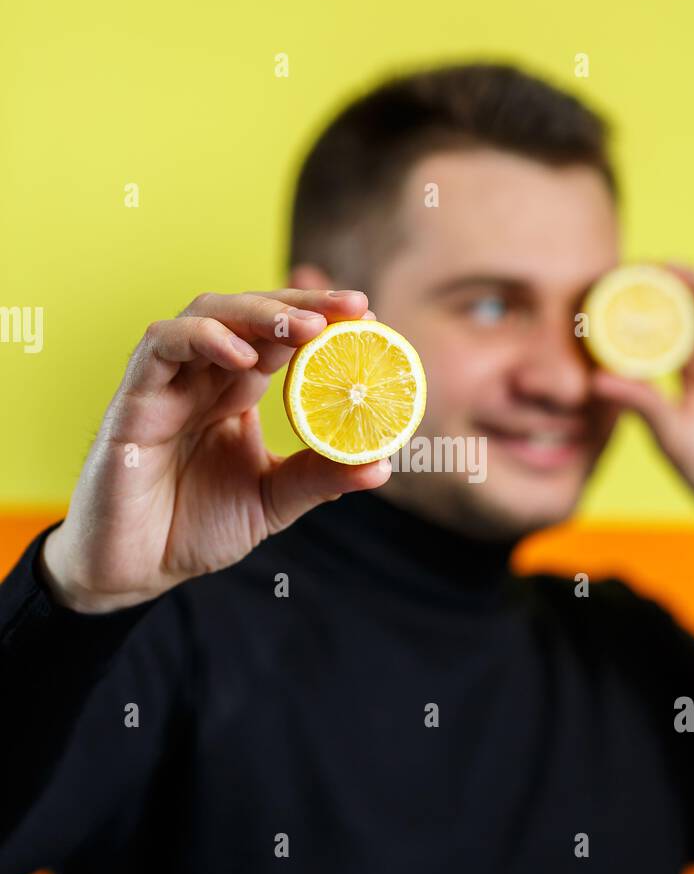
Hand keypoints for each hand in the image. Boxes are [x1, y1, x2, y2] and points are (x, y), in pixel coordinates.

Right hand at [41, 288, 388, 611]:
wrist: (132, 571)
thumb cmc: (194, 527)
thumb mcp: (271, 500)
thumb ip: (318, 478)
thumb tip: (381, 466)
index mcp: (236, 392)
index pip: (281, 336)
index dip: (323, 319)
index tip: (371, 317)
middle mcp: (202, 376)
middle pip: (250, 313)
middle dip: (302, 302)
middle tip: (354, 307)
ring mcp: (166, 382)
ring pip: (206, 314)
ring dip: (259, 312)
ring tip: (307, 326)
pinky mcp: (133, 400)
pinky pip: (161, 348)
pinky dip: (202, 339)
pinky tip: (243, 355)